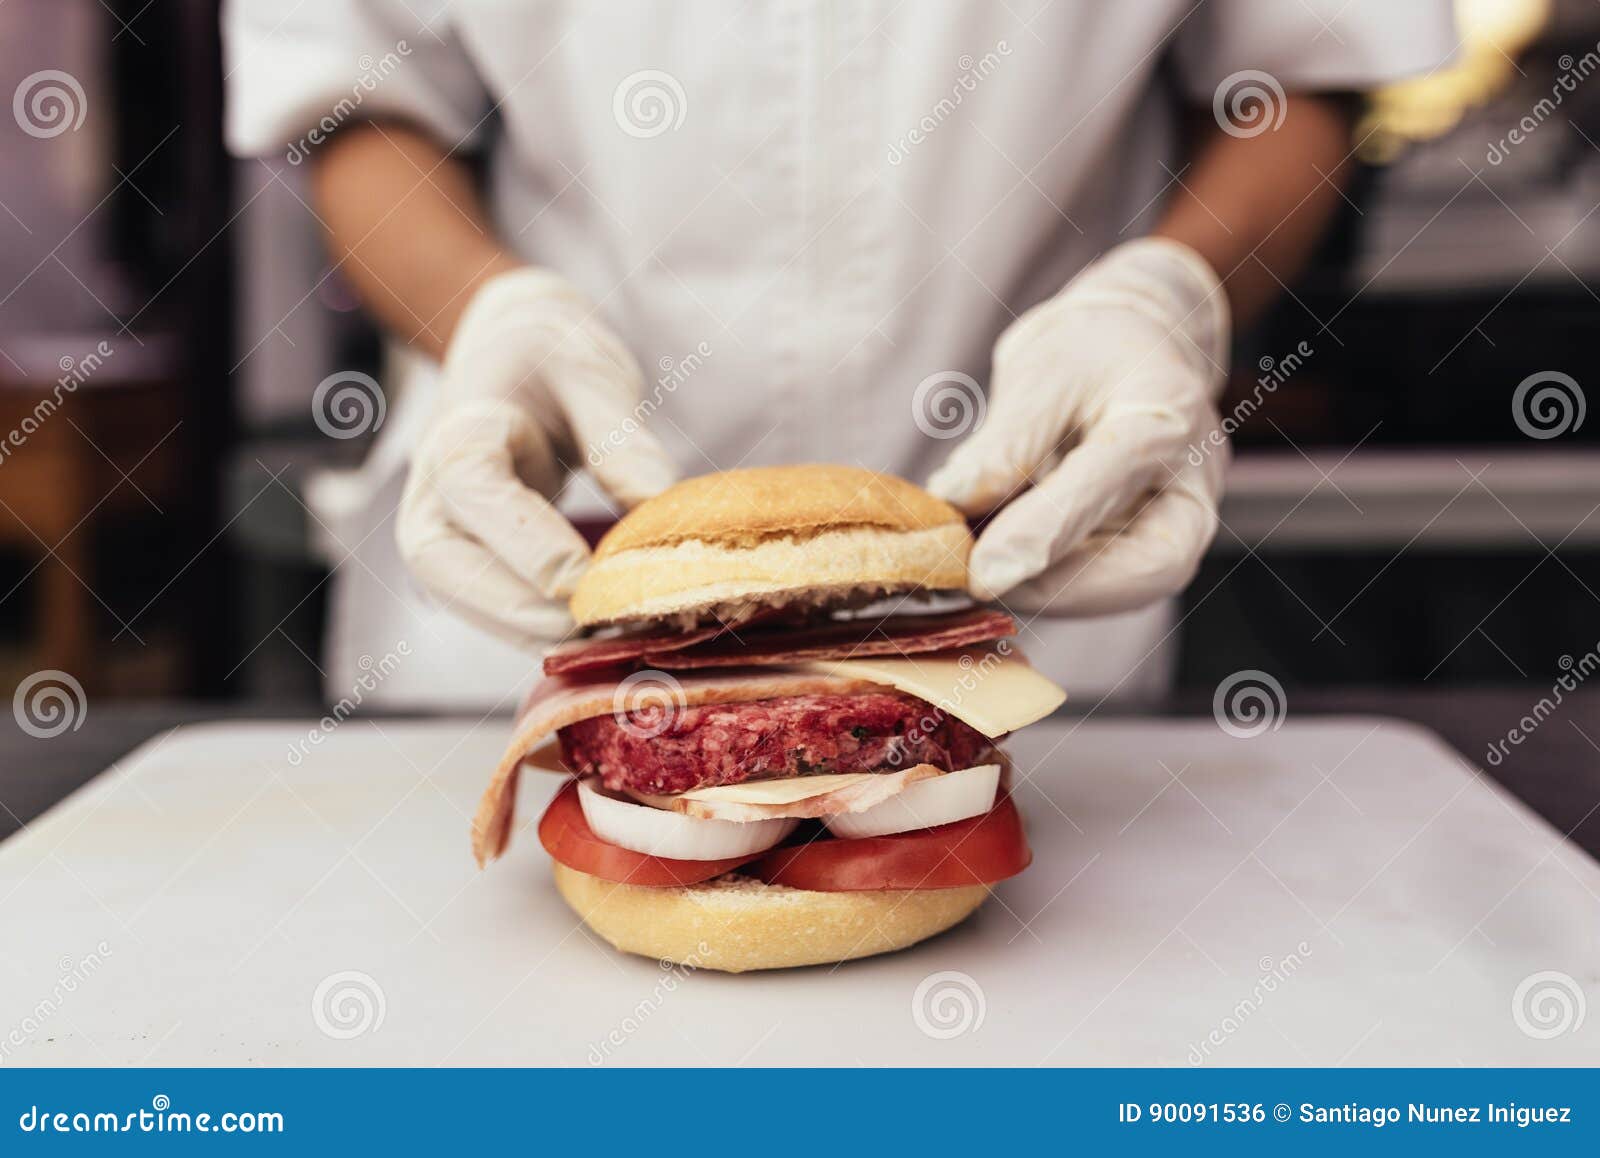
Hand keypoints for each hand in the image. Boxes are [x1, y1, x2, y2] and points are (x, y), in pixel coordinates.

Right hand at [397, 268, 677, 643]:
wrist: (510, 357)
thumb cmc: (551, 358)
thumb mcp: (593, 375)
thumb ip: (622, 442)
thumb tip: (663, 516)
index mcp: (459, 434)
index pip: (477, 493)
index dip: (535, 544)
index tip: (599, 579)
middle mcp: (431, 496)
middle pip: (456, 572)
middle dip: (537, 612)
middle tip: (618, 628)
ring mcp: (441, 541)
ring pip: (477, 609)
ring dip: (550, 634)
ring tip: (626, 638)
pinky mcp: (468, 571)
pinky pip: (504, 616)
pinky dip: (556, 633)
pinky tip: (612, 637)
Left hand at [927, 238, 1230, 615]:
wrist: (1131, 354)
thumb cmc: (1087, 354)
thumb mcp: (1040, 373)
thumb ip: (1004, 442)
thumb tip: (956, 504)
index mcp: (1167, 414)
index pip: (1106, 483)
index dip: (1040, 531)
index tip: (981, 570)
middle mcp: (1194, 481)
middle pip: (1146, 566)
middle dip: (1056, 587)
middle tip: (977, 581)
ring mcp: (1182, 523)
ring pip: (1126, 588)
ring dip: (1047, 591)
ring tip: (979, 567)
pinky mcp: (1156, 550)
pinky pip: (1107, 586)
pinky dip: (1050, 584)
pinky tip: (1001, 565)